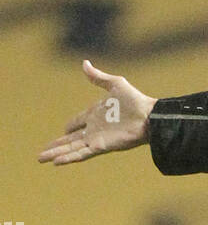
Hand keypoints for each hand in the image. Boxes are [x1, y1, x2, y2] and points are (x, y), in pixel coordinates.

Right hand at [38, 60, 157, 164]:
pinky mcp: (101, 146)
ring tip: (40, 159)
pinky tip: (56, 162)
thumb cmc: (136, 100)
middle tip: (41, 152)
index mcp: (95, 114)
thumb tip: (84, 63)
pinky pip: (82, 153)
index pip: (78, 122)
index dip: (70, 126)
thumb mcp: (115, 84)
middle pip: (70, 139)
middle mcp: (94, 129)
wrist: (149, 115)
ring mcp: (96, 139)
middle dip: (55, 145)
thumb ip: (98, 77)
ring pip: (71, 148)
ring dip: (56, 153)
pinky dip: (69, 157)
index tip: (63, 130)